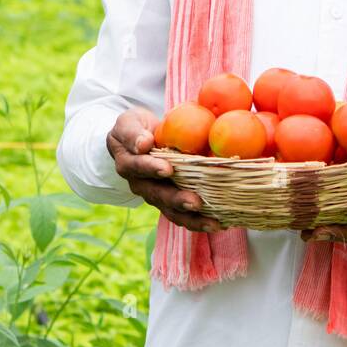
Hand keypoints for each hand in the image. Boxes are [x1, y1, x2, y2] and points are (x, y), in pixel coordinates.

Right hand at [108, 106, 225, 232]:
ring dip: (191, 219)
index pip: (138, 167)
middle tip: (195, 203)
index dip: (152, 168)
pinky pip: (182, 215)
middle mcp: (140, 184)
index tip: (167, 169)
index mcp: (128, 164)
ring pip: (171, 211)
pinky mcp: (168, 202)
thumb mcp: (128, 122)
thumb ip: (132, 132)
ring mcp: (155, 195)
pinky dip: (198, 222)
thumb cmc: (135, 128)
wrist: (139, 141)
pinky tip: (218, 224)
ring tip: (212, 223)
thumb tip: (143, 144)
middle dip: (178, 200)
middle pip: (158, 195)